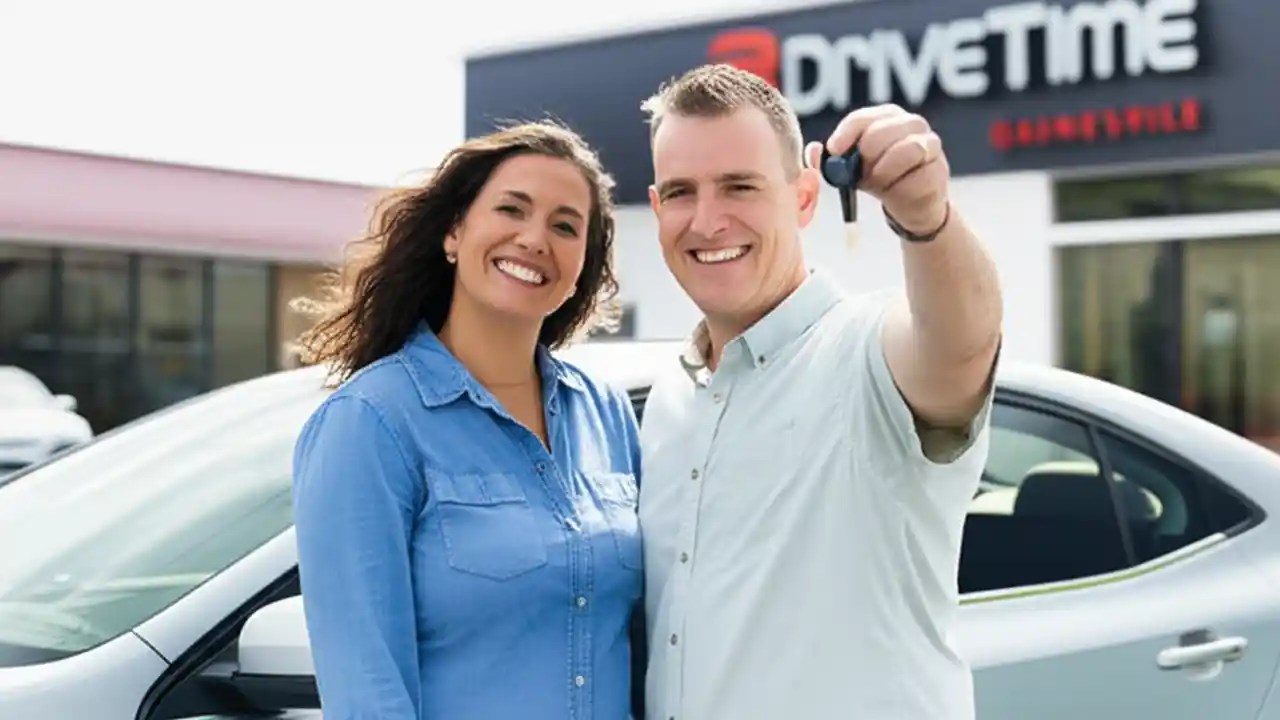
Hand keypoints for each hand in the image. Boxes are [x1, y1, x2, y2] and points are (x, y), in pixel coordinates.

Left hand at [804, 104, 949, 235]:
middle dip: (866, 152)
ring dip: (886, 169)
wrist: (911, 205)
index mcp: (886, 117)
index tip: (835, 150)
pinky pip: (921, 174)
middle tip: (860, 171)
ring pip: (909, 148)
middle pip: (883, 130)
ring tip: (879, 181)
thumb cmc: (881, 178)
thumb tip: (813, 151)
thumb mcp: (853, 169)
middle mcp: (911, 124)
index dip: (846, 133)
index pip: (862, 118)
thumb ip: (833, 160)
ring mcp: (930, 144)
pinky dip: (903, 185)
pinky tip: (897, 190)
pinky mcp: (939, 169)